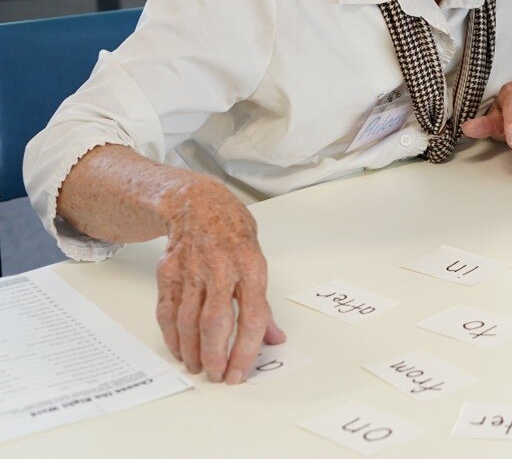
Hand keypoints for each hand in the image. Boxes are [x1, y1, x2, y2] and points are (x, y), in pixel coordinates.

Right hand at [155, 179, 284, 383]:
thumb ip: (263, 303)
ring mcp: (192, 270)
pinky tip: (180, 350)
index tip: (239, 372)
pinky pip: (167, 312)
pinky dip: (172, 337)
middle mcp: (221, 269)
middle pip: (215, 323)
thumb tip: (274, 338)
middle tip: (216, 376)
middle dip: (215, 356)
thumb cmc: (234, 234)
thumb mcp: (258, 261)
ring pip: (188, 321)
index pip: (252, 317)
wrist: (198, 205)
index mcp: (251, 267)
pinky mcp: (168, 273)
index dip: (246, 350)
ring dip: (192, 351)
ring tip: (198, 368)